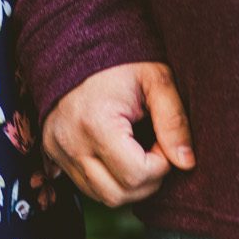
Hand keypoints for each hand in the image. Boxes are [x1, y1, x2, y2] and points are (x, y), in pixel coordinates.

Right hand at [43, 60, 193, 205]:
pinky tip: (115, 154)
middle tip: (154, 148)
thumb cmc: (120, 58)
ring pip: (99, 196)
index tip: (163, 140)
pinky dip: (105, 179)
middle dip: (146, 181)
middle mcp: (70, 142)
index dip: (161, 165)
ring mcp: (57, 149)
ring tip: (135, 149)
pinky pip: (82, 185)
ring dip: (126, 183)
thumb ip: (174, 120)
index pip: (136, 175)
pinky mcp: (51, 152)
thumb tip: (186, 163)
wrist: (77, 42)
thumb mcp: (156, 79)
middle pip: (116, 195)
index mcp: (96, 123)